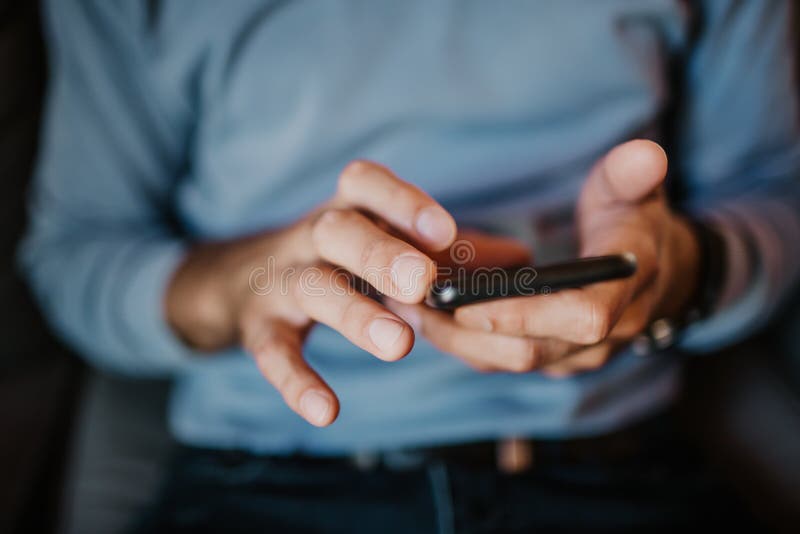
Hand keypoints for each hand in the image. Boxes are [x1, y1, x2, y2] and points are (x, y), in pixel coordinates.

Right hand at [165, 161, 459, 425]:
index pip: (365, 184)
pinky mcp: (261, 329)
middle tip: (422, 281)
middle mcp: (312, 237)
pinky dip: (297, 382)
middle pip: (338, 232)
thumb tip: (509, 265)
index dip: (402, 202)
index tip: (444, 231)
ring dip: (354, 314)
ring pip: (312, 288)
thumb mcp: (381, 241)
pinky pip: (274, 353)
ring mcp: (282, 281)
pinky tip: (327, 412)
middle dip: (380, 255)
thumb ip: (438, 253)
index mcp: (347, 209)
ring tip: (399, 344)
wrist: (242, 279)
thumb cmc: (340, 260)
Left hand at [388, 140, 700, 376]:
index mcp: (628, 292)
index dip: (524, 314)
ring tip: (405, 305)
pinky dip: (460, 341)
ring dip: (454, 339)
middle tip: (414, 300)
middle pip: (531, 350)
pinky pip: (500, 360)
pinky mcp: (551, 360)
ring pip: (508, 361)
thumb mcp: (635, 192)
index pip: (582, 318)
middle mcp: (606, 337)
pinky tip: (423, 315)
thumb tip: (646, 154)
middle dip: (468, 331)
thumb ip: (633, 176)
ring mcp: (576, 355)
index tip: (467, 304)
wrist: (651, 272)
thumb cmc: (632, 222)